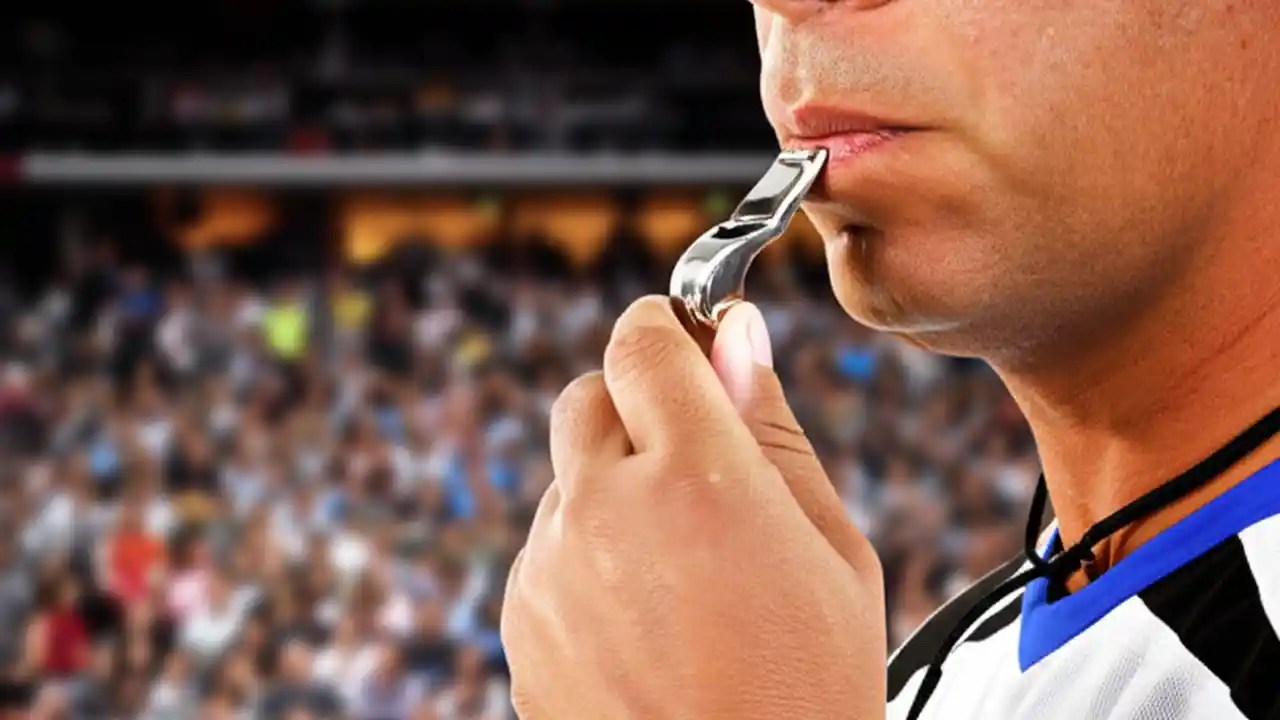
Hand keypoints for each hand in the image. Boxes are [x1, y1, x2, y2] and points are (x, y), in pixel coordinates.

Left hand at [501, 296, 885, 719]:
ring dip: (612, 486)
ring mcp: (549, 568)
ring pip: (567, 474)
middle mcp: (603, 512)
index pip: (643, 342)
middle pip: (589, 395)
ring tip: (682, 568)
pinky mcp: (521, 617)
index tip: (688, 339)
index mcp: (696, 480)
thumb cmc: (809, 684)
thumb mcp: (829, 549)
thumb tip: (734, 333)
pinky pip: (546, 543)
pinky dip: (585, 549)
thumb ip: (770, 428)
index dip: (667, 328)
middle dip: (638, 405)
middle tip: (696, 466)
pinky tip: (644, 611)